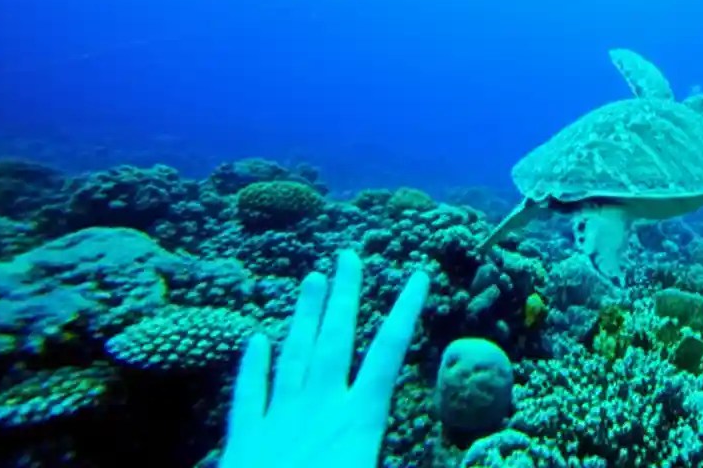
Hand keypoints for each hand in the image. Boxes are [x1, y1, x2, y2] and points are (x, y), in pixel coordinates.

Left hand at [220, 250, 430, 467]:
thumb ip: (394, 456)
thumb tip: (458, 463)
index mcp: (359, 422)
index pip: (388, 354)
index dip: (404, 311)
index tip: (418, 274)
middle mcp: (320, 410)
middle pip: (335, 341)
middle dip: (344, 296)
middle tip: (347, 254)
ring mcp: (279, 421)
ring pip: (293, 356)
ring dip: (302, 316)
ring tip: (310, 277)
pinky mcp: (244, 442)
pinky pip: (248, 395)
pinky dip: (252, 366)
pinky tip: (254, 340)